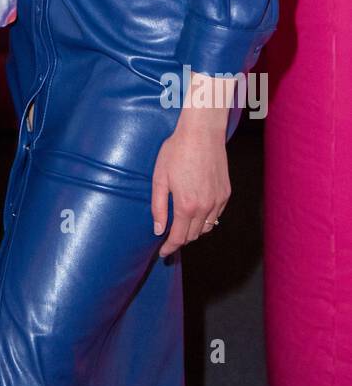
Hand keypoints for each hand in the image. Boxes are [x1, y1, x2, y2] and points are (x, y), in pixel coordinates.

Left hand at [151, 74, 232, 257]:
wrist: (202, 133)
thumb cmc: (177, 151)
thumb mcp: (159, 178)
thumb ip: (158, 207)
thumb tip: (158, 230)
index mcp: (186, 205)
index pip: (179, 238)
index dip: (169, 248)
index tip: (163, 253)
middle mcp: (205, 207)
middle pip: (193, 235)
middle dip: (180, 239)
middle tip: (169, 237)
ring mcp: (218, 200)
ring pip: (206, 227)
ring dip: (194, 231)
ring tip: (182, 226)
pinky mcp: (226, 193)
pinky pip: (216, 215)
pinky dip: (207, 219)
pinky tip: (197, 212)